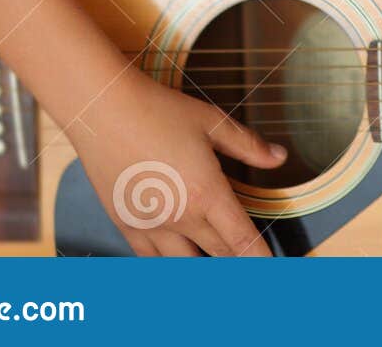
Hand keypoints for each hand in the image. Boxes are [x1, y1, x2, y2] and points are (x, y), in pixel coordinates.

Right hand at [71, 72, 287, 256]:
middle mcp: (179, 217)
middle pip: (218, 254)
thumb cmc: (158, 111)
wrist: (101, 110)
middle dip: (237, 262)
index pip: (241, 240)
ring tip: (216, 263)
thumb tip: (279, 157)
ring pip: (183, 263)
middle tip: (249, 263)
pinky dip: (168, 263)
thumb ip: (248, 146)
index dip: (260, 259)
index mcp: (206, 193)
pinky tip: (177, 259)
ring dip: (204, 264)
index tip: (272, 269)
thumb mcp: (212, 122)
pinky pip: (150, 258)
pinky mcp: (125, 223)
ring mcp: (149, 224)